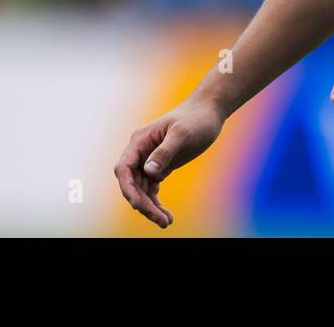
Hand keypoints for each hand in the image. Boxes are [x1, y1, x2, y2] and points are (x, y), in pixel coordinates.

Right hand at [113, 97, 224, 228]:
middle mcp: (140, 151)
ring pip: (142, 189)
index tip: (139, 206)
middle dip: (143, 203)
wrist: (208, 112)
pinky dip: (156, 202)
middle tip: (162, 221)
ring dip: (150, 207)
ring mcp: (149, 160)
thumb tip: (149, 172)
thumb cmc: (195, 119)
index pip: (124, 169)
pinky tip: (166, 215)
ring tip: (166, 222)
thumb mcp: (182, 135)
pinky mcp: (160, 166)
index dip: (128, 189)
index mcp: (140, 141)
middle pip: (132, 184)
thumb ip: (165, 152)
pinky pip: (151, 188)